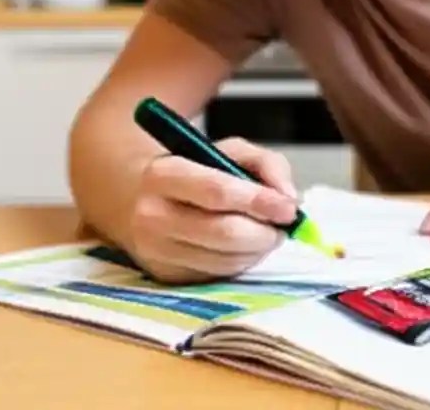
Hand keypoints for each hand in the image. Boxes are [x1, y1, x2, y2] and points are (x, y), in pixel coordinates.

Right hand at [125, 137, 299, 283]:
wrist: (140, 201)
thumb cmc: (195, 172)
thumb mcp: (230, 152)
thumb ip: (267, 164)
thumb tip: (288, 198)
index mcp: (163, 174)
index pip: (217, 191)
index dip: (259, 202)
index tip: (288, 208)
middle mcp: (152, 215)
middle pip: (224, 233)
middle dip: (265, 232)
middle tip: (283, 226)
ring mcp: (155, 251)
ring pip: (225, 260)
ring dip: (257, 250)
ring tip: (264, 233)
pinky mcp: (165, 277)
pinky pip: (218, 275)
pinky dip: (241, 262)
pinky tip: (243, 247)